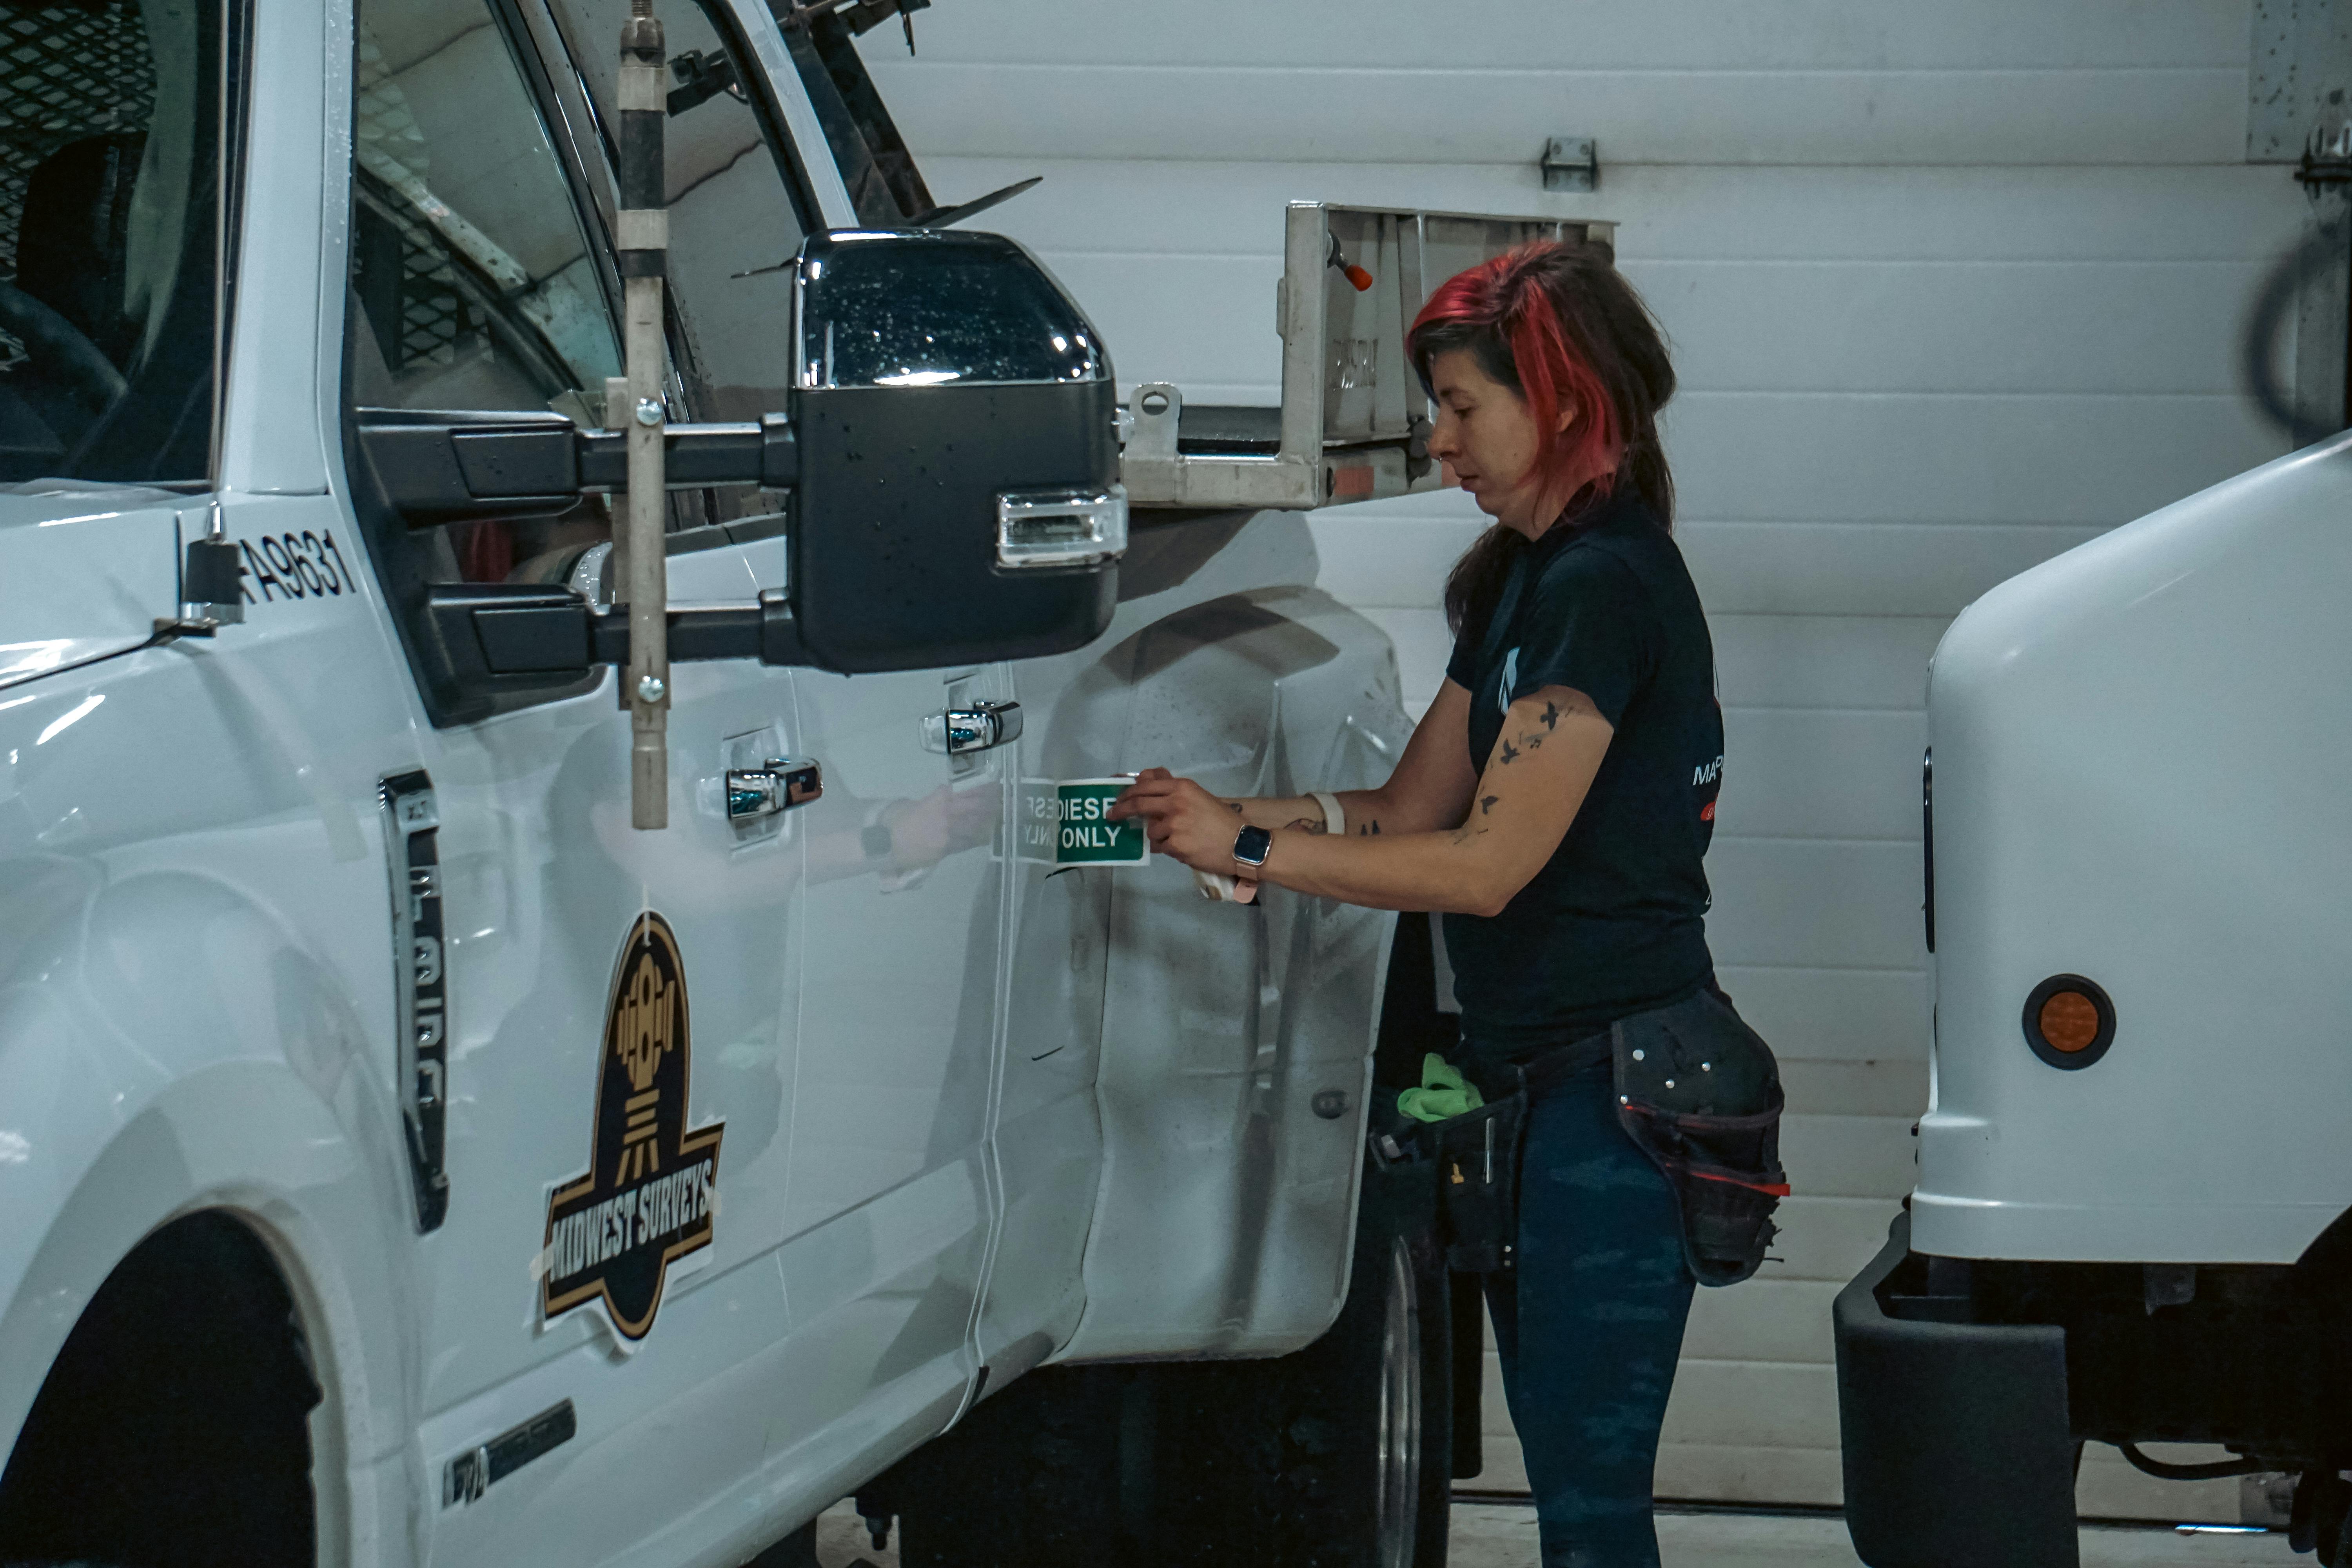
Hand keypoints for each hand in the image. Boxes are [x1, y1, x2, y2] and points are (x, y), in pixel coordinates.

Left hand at [1110, 769, 1252, 875]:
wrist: (1241, 844)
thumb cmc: (1222, 820)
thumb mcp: (1198, 797)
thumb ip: (1172, 789)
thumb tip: (1145, 777)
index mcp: (1182, 787)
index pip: (1146, 786)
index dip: (1128, 793)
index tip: (1118, 799)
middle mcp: (1176, 802)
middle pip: (1138, 804)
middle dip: (1121, 810)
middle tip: (1112, 816)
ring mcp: (1174, 825)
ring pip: (1151, 831)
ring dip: (1159, 836)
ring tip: (1180, 838)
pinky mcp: (1175, 845)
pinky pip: (1161, 847)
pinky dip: (1169, 849)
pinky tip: (1186, 848)